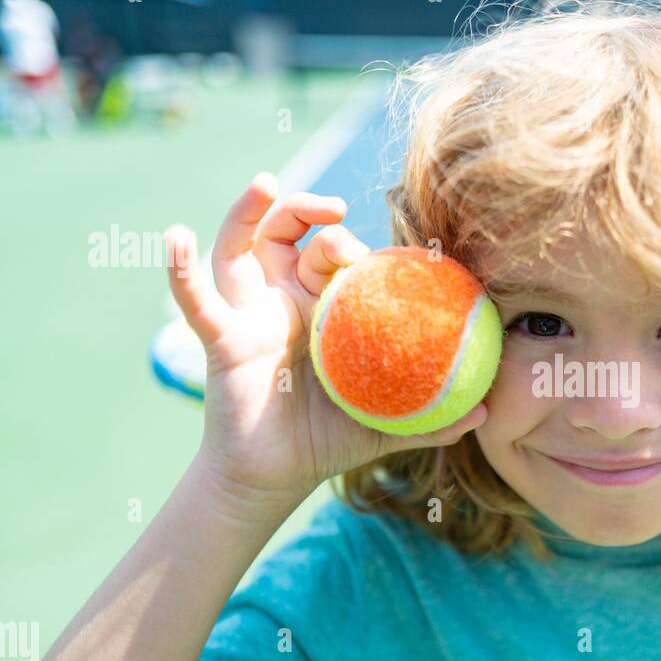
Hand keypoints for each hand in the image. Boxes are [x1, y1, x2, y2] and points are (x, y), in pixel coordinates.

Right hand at [165, 173, 487, 500]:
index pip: (339, 257)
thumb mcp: (386, 426)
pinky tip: (174, 237)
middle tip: (337, 213)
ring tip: (266, 184)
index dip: (354, 242)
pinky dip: (180, 269)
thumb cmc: (327, 440)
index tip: (379, 242)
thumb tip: (486, 415)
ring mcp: (250, 314)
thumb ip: (432, 419)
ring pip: (242, 246)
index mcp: (326, 310)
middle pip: (291, 237)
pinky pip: (196, 300)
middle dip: (310, 216)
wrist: (275, 476)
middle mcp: (285, 301)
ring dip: (248, 211)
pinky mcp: (222, 338)